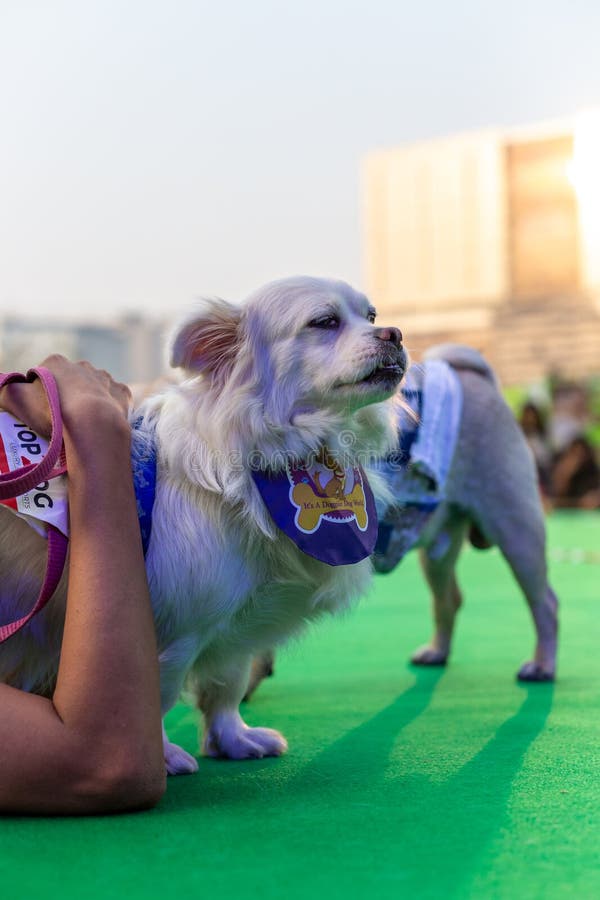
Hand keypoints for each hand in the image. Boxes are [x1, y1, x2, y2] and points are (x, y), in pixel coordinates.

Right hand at [0, 356, 130, 437]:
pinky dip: (108, 410)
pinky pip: (114, 400)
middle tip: (60, 421)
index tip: (39, 412)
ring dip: (87, 403)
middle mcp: (83, 365)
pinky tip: (101, 424)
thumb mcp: (15, 399)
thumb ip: (5, 390)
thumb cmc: (53, 412)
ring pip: (93, 390)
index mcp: (56, 362)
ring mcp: (106, 378)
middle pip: (68, 382)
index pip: (40, 376)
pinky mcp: (123, 393)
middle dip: (64, 397)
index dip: (37, 395)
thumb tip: (4, 388)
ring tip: (81, 425)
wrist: (95, 426)